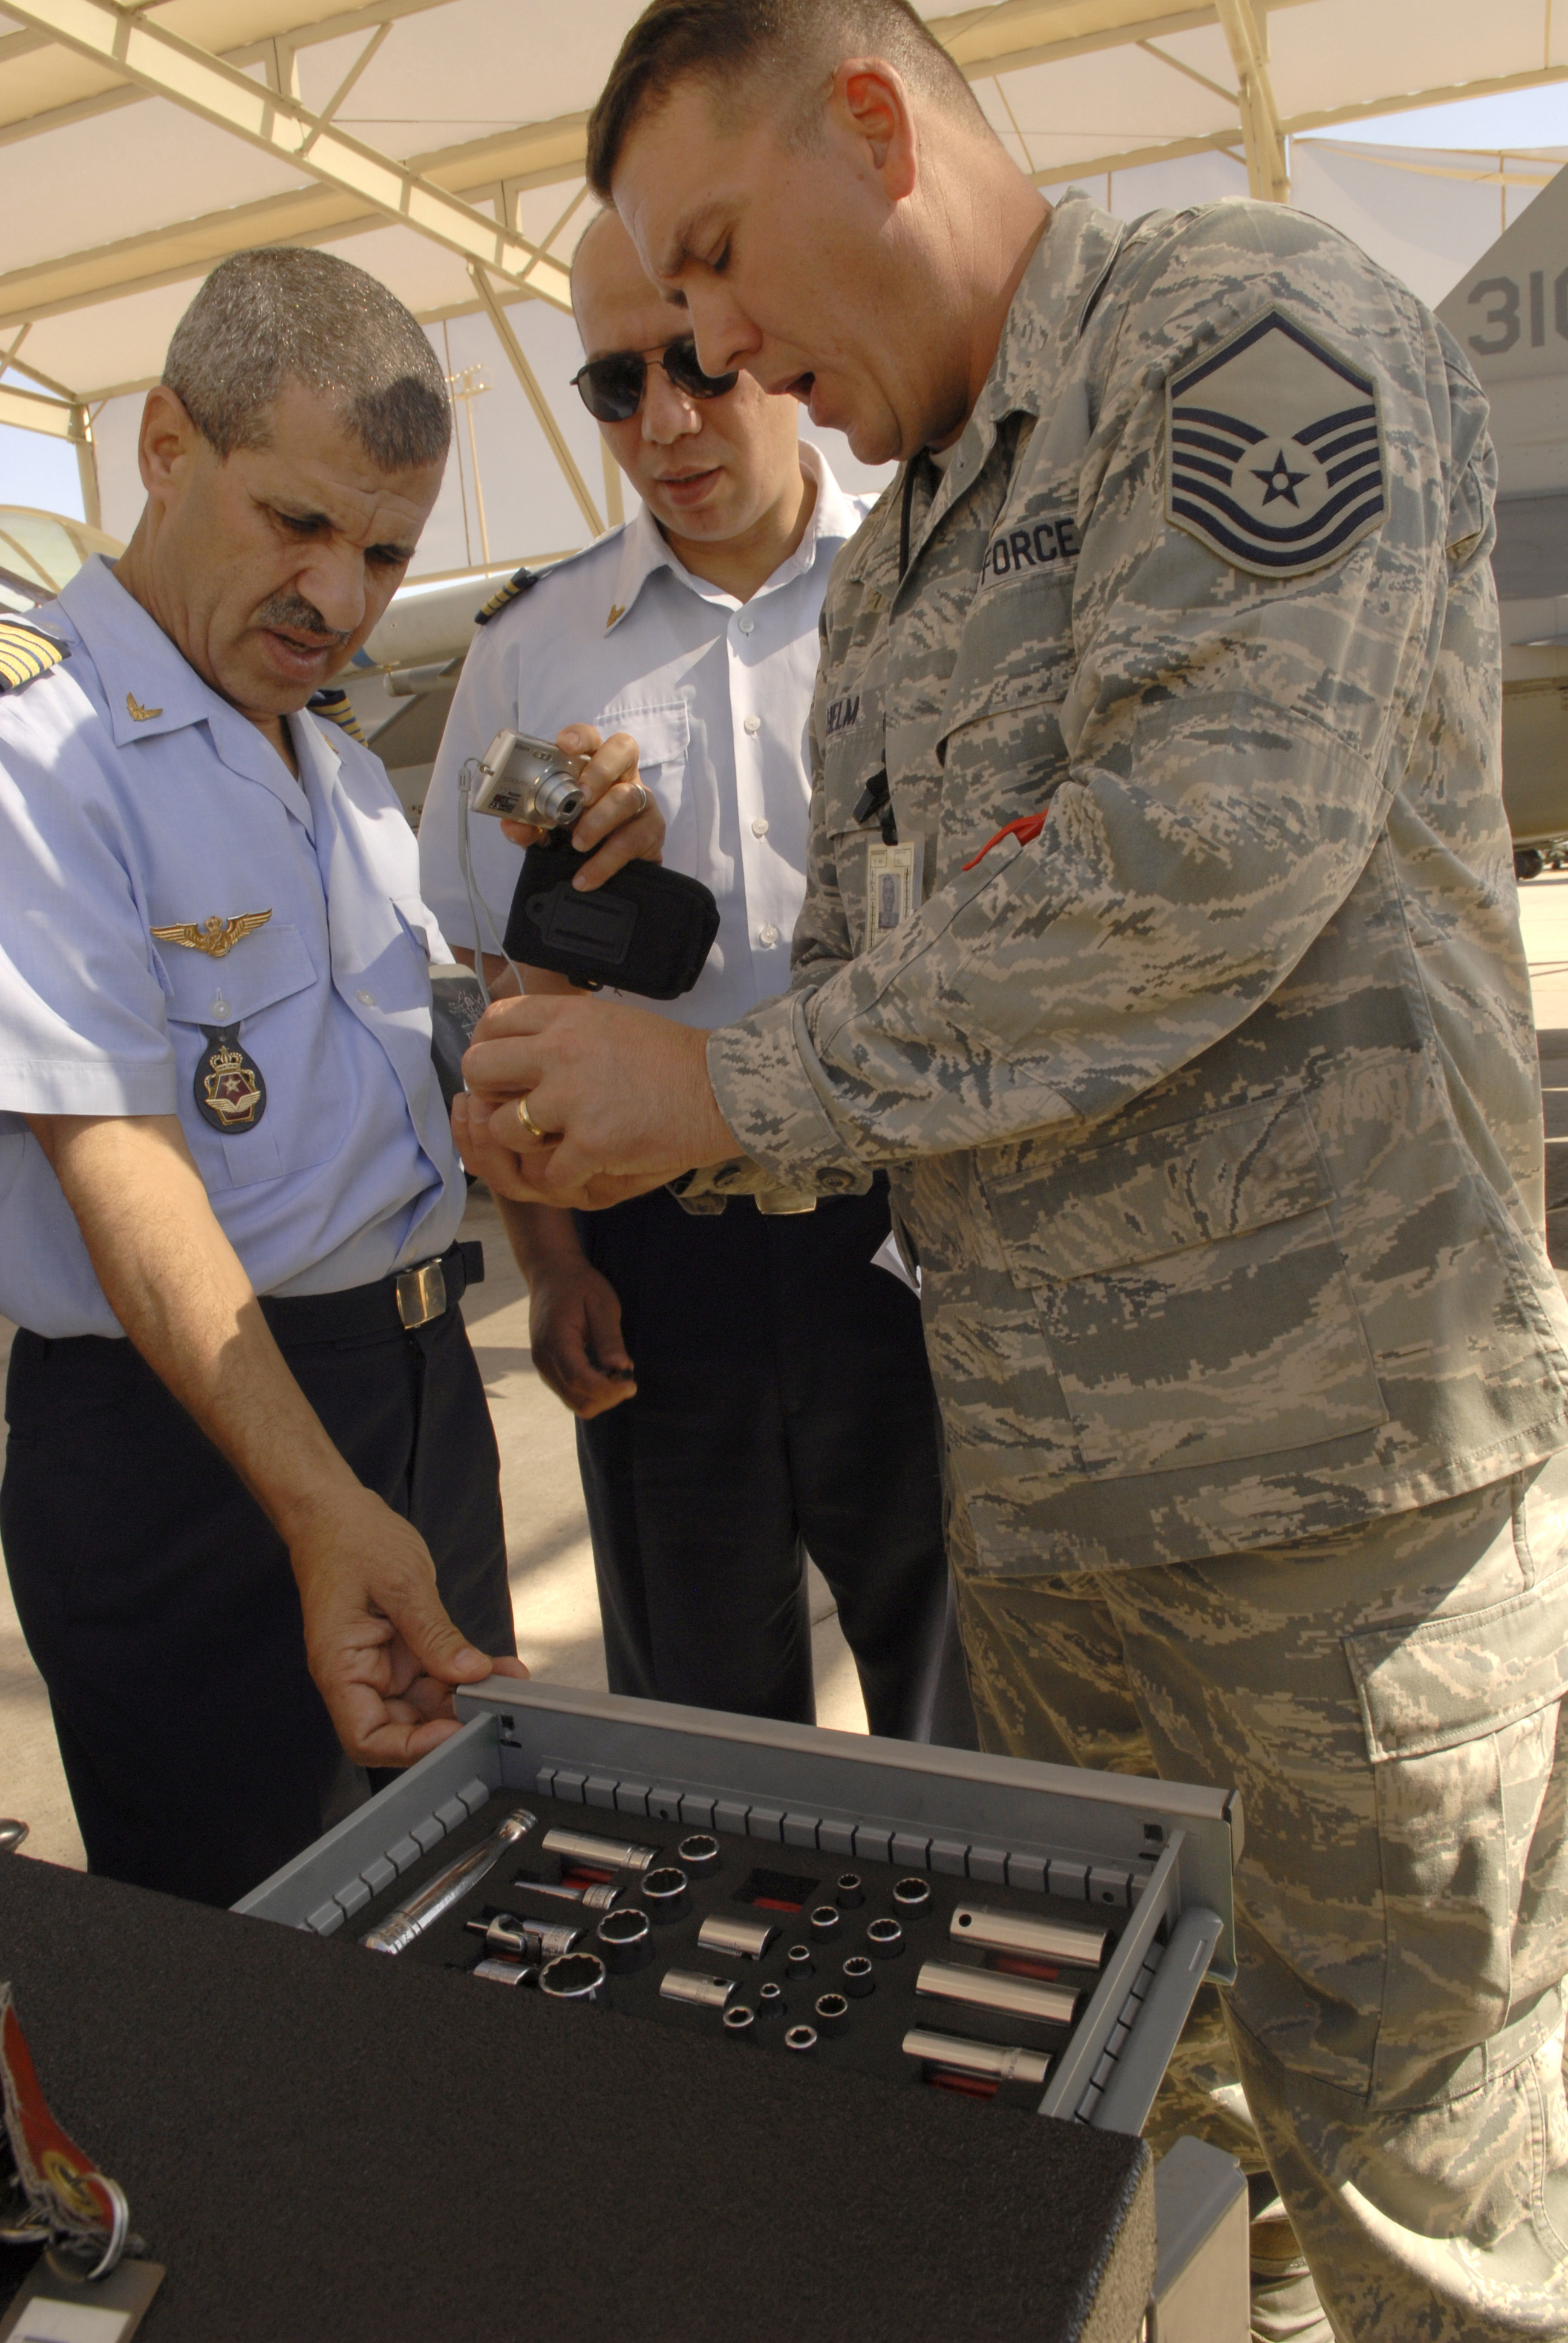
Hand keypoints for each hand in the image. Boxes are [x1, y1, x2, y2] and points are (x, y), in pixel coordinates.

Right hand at [289, 1483, 528, 1765]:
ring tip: (505, 1683)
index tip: (452, 1732)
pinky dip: (462, 1675)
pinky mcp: (400, 1651)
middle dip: (449, 1721)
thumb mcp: (402, 1584)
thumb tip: (468, 1673)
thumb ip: (435, 1634)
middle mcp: (358, 1674)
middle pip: (401, 1726)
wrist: (337, 1513)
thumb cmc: (351, 1541)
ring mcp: (380, 1665)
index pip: (366, 1737)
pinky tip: (494, 1668)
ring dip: (464, 1698)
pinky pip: (432, 1675)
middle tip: (494, 1706)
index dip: (409, 1747)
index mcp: (341, 1666)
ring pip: (424, 1704)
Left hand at [458, 993, 737, 1196]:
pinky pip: (546, 1173)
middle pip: (479, 1070)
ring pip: (502, 1128)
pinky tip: (587, 1168)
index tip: (501, 1072)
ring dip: (522, 1145)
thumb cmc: (674, 1059)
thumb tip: (518, 1054)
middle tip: (514, 1110)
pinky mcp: (592, 1143)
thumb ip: (563, 1032)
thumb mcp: (612, 1022)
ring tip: (554, 1145)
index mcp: (568, 1016)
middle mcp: (561, 1050)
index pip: (493, 1022)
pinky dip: (564, 1179)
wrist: (724, 1090)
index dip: (486, 1049)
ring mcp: (574, 1098)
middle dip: (488, 1096)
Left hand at [500, 725, 662, 890]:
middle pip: (623, 750)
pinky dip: (605, 860)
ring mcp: (641, 800)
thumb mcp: (548, 831)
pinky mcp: (652, 830)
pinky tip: (586, 876)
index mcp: (594, 766)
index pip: (592, 739)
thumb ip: (530, 825)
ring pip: (628, 796)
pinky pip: (632, 840)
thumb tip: (511, 824)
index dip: (581, 736)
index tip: (564, 744)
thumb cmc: (579, 837)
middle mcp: (621, 775)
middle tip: (580, 796)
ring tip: (578, 843)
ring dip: (600, 819)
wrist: (610, 877)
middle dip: (599, 771)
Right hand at [529, 1254, 637, 1416]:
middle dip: (607, 1397)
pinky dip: (590, 1391)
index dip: (608, 1390)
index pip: (580, 1380)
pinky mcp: (547, 1367)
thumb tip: (622, 1368)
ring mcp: (542, 1366)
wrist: (551, 1274)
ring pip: (573, 1401)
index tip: (632, 1384)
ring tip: (617, 1375)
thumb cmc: (578, 1285)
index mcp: (556, 1341)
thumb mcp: (601, 1303)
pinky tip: (605, 1373)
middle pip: (576, 1400)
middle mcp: (544, 1359)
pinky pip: (569, 1392)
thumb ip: (609, 1337)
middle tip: (628, 1378)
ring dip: (599, 1397)